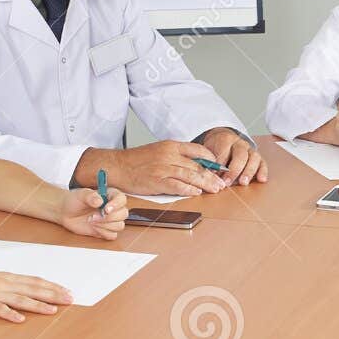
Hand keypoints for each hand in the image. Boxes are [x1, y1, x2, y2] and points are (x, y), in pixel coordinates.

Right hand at [0, 264, 74, 322]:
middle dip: (53, 294)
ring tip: (52, 310)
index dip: (52, 286)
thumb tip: (24, 286)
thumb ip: (8, 283)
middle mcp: (3, 282)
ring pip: (20, 299)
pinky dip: (10, 314)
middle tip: (69, 299)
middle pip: (33, 289)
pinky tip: (20, 319)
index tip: (66, 290)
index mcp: (6, 277)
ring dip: (38, 305)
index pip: (35, 281)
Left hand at [59, 187, 126, 238]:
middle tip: (94, 216)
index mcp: (110, 196)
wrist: (65, 212)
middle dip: (109, 217)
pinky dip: (103, 233)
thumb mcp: (81, 195)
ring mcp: (110, 220)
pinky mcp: (105, 230)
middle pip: (123, 214)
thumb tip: (99, 201)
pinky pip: (112, 235)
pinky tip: (94, 227)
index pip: (121, 199)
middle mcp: (113, 208)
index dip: (116, 204)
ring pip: (119, 226)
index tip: (106, 209)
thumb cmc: (74, 201)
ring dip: (105, 225)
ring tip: (91, 221)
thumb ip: (90, 196)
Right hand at [105, 140, 228, 196]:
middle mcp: (168, 155)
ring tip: (215, 189)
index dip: (211, 160)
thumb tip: (195, 166)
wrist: (117, 166)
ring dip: (205, 183)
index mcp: (171, 145)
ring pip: (190, 175)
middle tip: (222, 183)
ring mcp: (162, 168)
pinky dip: (189, 189)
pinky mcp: (156, 181)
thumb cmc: (137, 161)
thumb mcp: (159, 151)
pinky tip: (197, 192)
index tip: (219, 168)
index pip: (198, 150)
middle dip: (212, 175)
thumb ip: (176, 156)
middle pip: (197, 165)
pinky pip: (177, 185)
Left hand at [200, 127, 266, 184]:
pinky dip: (262, 171)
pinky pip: (263, 163)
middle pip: (240, 155)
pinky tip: (261, 179)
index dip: (219, 165)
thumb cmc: (216, 149)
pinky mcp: (257, 158)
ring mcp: (250, 150)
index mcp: (226, 139)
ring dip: (249, 171)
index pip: (224, 151)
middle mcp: (240, 144)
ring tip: (243, 182)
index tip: (214, 175)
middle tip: (227, 182)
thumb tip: (208, 175)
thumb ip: (208, 161)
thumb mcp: (208, 152)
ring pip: (254, 158)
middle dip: (234, 170)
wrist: (224, 141)